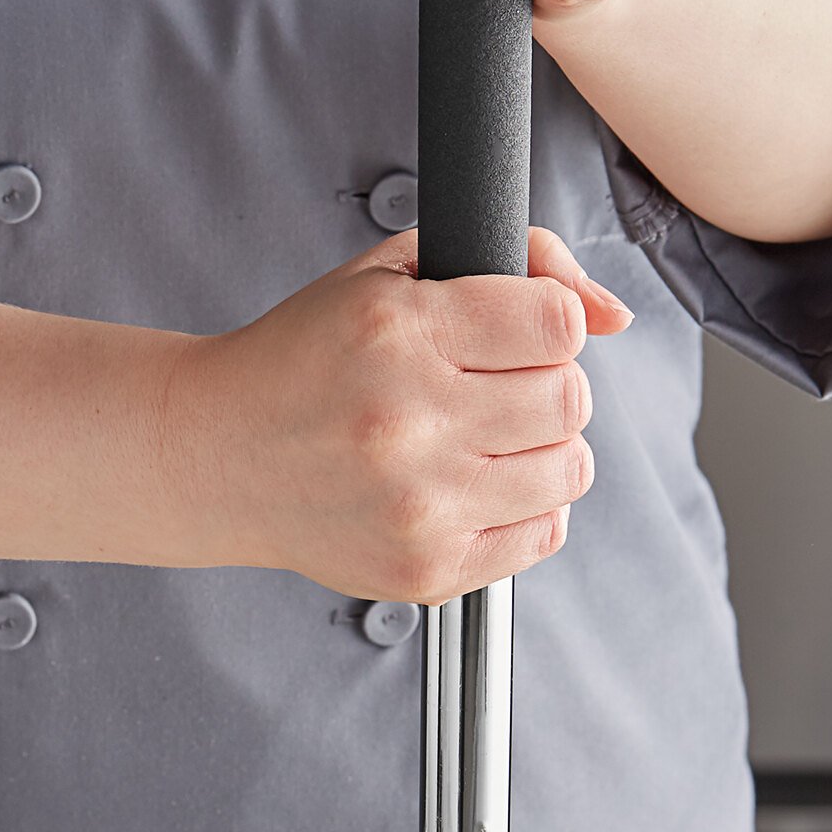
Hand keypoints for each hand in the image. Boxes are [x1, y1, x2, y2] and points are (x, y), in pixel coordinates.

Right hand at [168, 230, 631, 602]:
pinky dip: (529, 506)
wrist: (218, 455)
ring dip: (546, 448)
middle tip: (500, 386)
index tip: (519, 332)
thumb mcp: (392, 275)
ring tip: (490, 437)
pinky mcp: (426, 568)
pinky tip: (477, 484)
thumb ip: (518, 262)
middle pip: (570, 397)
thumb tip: (613, 313)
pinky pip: (544, 533)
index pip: (558, 323)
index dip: (550, 322)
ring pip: (570, 468)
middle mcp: (409, 422)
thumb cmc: (306, 358)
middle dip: (549, 383)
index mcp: (399, 332)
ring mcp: (420, 505)